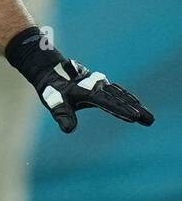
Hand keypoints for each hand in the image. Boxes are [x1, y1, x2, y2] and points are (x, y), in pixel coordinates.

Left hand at [33, 58, 154, 134]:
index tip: (134, 117)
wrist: (50, 71)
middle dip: (135, 109)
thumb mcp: (55, 103)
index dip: (121, 110)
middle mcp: (97, 85)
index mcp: (87, 91)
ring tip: (148, 117)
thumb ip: (63, 115)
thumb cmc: (53, 90)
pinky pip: (117, 92)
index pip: (108, 102)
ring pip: (121, 94)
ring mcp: (100, 83)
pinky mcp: (101, 84)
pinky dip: (127, 98)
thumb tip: (68, 130)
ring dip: (134, 105)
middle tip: (149, 120)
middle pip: (119, 98)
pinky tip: (136, 104)